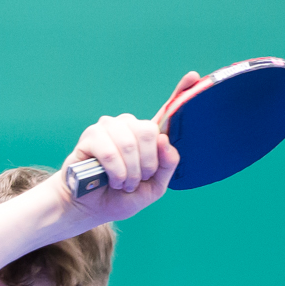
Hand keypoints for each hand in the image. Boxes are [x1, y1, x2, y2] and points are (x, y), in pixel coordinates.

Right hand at [56, 71, 198, 223]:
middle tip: (136, 181)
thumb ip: (166, 166)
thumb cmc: (120, 197)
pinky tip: (111, 180)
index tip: (193, 76)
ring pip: (130, 142)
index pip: (167, 111)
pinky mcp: (91, 136)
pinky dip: (115, 172)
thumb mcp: (154, 188)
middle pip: (148, 132)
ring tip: (122, 184)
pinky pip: (110, 151)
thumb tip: (164, 140)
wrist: (90, 209)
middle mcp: (129, 126)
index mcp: (147, 137)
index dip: (180, 92)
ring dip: (129, 172)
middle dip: (146, 165)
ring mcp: (109, 128)